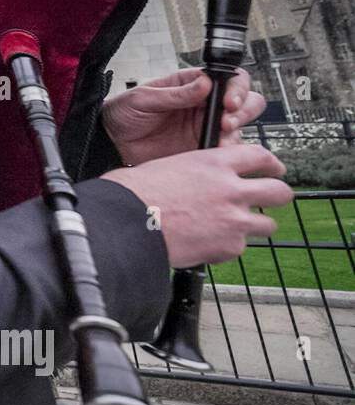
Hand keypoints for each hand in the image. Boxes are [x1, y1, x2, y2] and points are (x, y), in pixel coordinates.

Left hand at [100, 68, 263, 165]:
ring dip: (236, 133)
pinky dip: (226, 154)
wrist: (110, 141)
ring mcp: (204, 128)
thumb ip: (174, 94)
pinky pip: (223, 152)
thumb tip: (204, 83)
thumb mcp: (143, 98)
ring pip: (238, 128)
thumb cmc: (123, 112)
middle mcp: (204, 106)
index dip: (236, 88)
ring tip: (222, 139)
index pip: (228, 79)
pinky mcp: (200, 150)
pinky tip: (216, 154)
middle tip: (228, 120)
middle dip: (243, 110)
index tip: (228, 101)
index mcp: (192, 85)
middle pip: (244, 102)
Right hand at [100, 143, 291, 267]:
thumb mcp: (168, 166)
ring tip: (230, 229)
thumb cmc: (134, 195)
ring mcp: (234, 219)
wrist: (125, 225)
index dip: (271, 164)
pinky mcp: (229, 247)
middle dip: (277, 196)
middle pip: (280, 191)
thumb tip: (198, 181)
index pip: (260, 156)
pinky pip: (238, 248)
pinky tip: (204, 244)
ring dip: (253, 226)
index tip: (274, 170)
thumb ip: (196, 172)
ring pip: (268, 225)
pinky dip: (225, 248)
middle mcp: (231, 189)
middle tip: (269, 200)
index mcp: (214, 163)